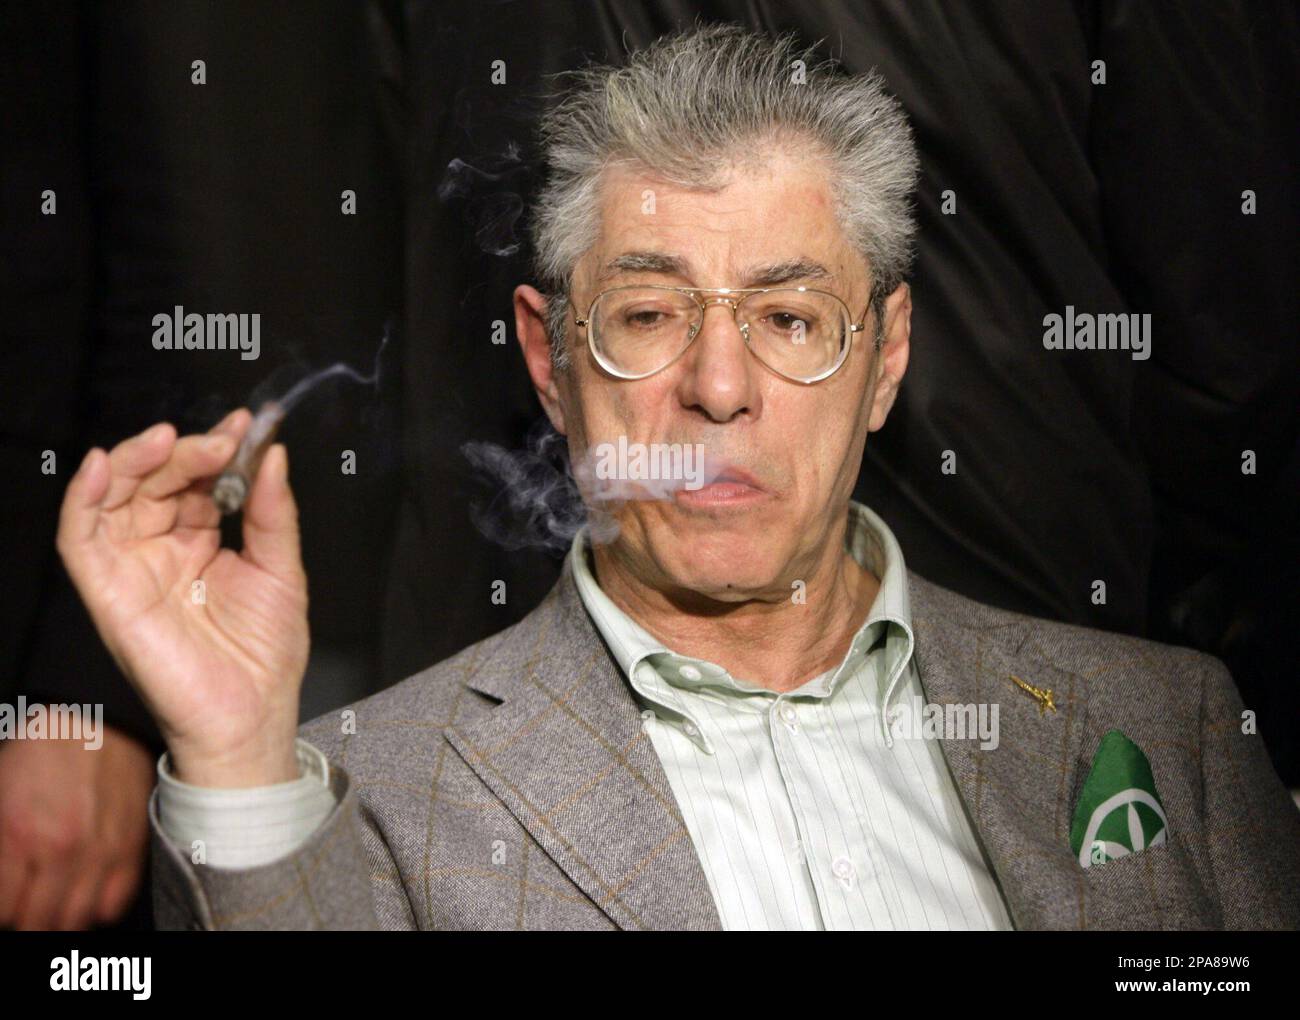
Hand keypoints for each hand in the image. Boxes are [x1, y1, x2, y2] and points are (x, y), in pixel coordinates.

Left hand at [0, 724, 153, 929]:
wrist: (96, 718)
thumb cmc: (42, 750)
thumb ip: (0, 848)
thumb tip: (5, 883)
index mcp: (19, 837)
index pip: (4, 911)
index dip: (3, 909)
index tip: (7, 901)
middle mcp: (62, 851)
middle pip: (40, 922)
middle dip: (28, 919)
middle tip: (26, 905)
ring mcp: (102, 851)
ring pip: (78, 919)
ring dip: (61, 918)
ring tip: (54, 905)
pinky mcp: (132, 846)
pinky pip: (115, 901)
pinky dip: (98, 907)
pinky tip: (86, 894)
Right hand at [55, 411, 307, 786]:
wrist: (251, 719)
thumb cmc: (265, 655)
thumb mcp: (282, 570)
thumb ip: (273, 512)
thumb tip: (274, 455)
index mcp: (201, 540)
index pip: (197, 480)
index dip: (216, 448)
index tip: (245, 424)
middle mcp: (161, 548)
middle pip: (155, 481)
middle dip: (184, 451)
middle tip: (220, 440)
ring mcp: (132, 569)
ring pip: (115, 497)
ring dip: (137, 460)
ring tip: (170, 439)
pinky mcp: (108, 592)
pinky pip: (80, 538)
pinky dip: (84, 497)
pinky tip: (105, 465)